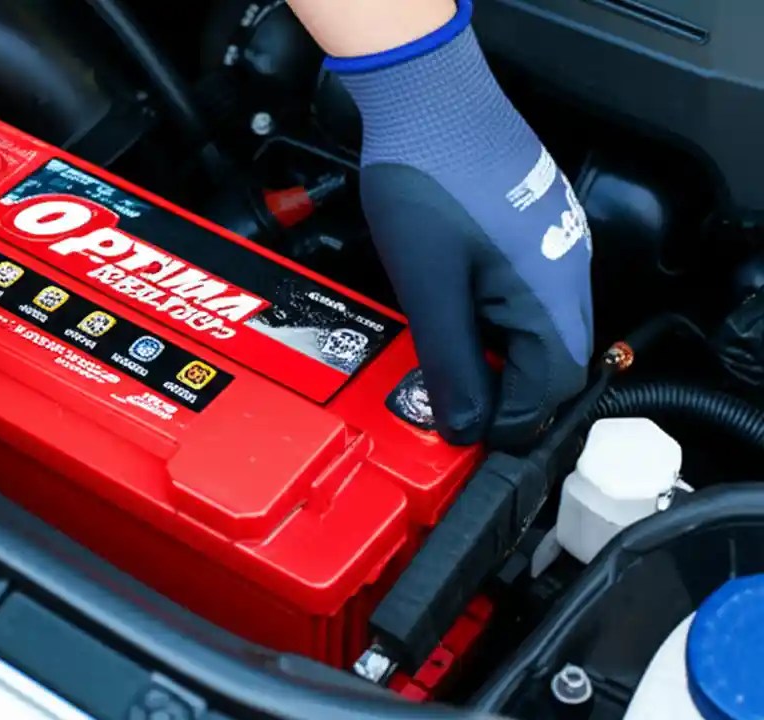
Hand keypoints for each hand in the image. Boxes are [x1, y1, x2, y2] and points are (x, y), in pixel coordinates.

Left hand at [328, 8, 593, 447]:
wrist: (427, 100)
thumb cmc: (428, 182)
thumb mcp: (429, 288)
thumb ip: (450, 363)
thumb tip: (463, 425)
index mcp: (550, 294)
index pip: (553, 387)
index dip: (512, 420)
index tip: (471, 431)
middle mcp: (566, 271)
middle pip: (552, 359)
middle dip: (506, 389)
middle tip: (456, 402)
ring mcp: (554, 244)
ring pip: (538, 325)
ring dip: (497, 352)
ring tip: (448, 360)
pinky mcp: (533, 226)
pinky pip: (524, 290)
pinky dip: (493, 315)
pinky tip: (455, 311)